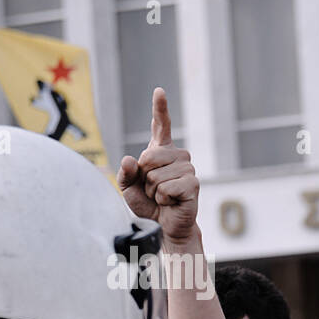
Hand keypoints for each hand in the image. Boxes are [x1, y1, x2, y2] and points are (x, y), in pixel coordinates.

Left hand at [118, 87, 198, 246]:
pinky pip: (167, 187)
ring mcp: (188, 169)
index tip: (159, 91)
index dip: (160, 108)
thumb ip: (125, 173)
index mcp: (160, 152)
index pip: (160, 126)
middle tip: (153, 190)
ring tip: (162, 198)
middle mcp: (177, 156)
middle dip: (144, 177)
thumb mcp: (128, 187)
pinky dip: (163, 198)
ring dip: (154, 191)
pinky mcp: (193, 184)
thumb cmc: (148, 205)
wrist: (164, 227)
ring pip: (157, 174)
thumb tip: (131, 160)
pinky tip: (171, 203)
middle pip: (149, 156)